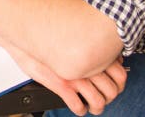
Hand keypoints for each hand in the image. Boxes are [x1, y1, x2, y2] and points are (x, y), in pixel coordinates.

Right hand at [7, 47, 126, 115]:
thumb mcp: (71, 35)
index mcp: (92, 52)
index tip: (115, 84)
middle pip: (111, 90)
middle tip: (104, 97)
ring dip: (97, 107)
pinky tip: (78, 106)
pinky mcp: (62, 85)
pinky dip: (80, 109)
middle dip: (109, 97)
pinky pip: (77, 105)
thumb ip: (88, 43)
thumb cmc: (45, 35)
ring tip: (92, 106)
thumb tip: (99, 45)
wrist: (25, 37)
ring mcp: (75, 77)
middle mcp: (87, 65)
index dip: (120, 83)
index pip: (120, 74)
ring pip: (98, 101)